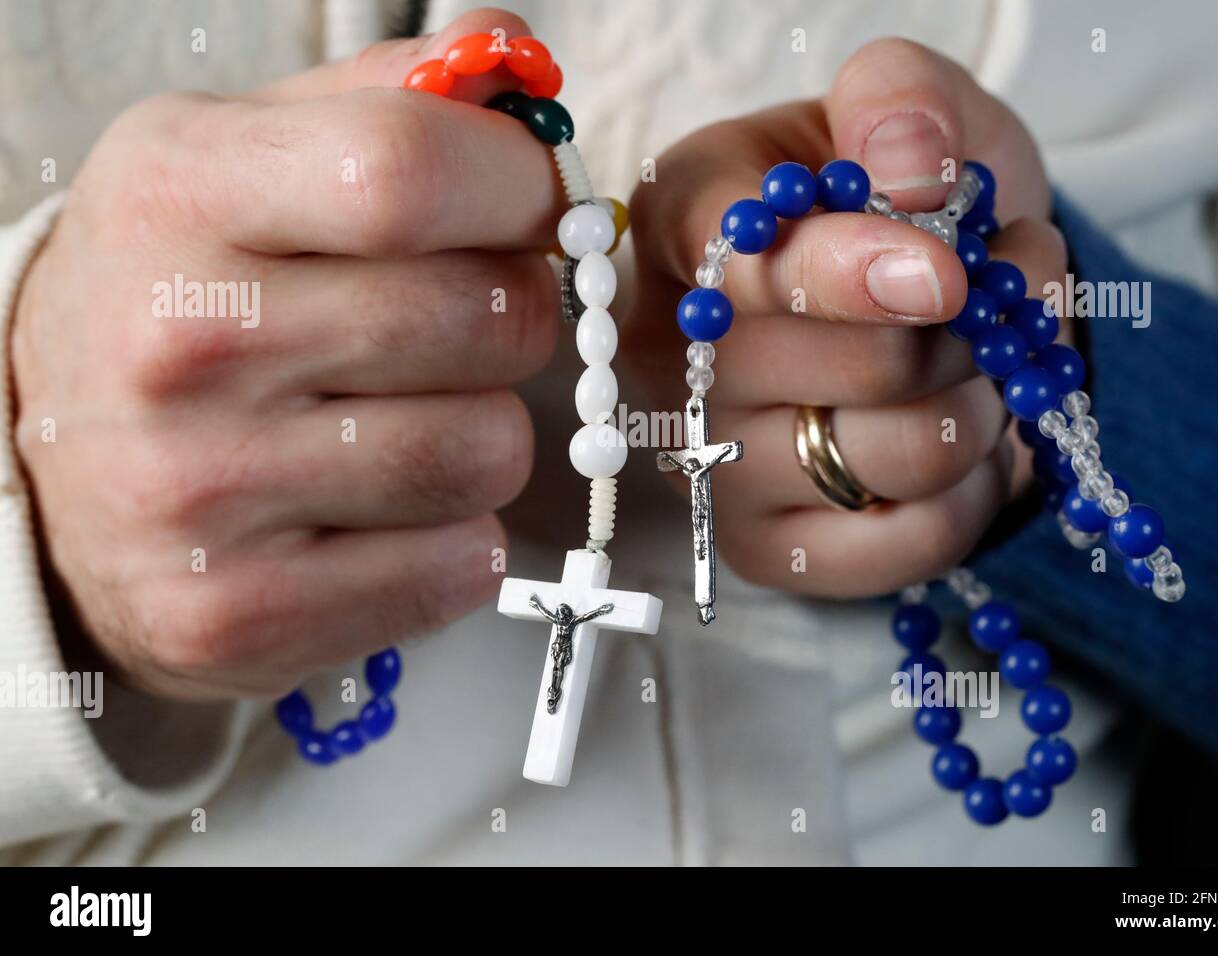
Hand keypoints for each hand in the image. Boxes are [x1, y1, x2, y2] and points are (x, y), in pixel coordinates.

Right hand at [12, 8, 561, 698]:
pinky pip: (462, 565)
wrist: (57, 472)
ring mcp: (202, 495)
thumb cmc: (181, 300)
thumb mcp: (241, 158)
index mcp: (181, 194)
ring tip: (405, 421)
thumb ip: (389, 99)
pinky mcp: (242, 613)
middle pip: (483, 321)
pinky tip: (386, 512)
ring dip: (484, 432)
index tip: (527, 208)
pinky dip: (456, 537)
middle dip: (513, 317)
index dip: (517, 188)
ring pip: (488, 451)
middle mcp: (179, 344)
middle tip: (460, 326)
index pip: (410, 171)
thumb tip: (518, 71)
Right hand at [627, 38, 1067, 597]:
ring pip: (904, 453)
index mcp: (684, 221)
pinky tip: (958, 437)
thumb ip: (898, 99)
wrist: (920, 305)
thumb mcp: (909, 111)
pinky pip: (918, 538)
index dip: (847, 269)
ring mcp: (712, 465)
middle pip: (859, 365)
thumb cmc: (900, 205)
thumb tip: (906, 175)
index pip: (740, 260)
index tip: (944, 271)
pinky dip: (977, 485)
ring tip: (978, 359)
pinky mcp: (767, 548)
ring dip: (985, 400)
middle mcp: (673, 354)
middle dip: (965, 326)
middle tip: (987, 292)